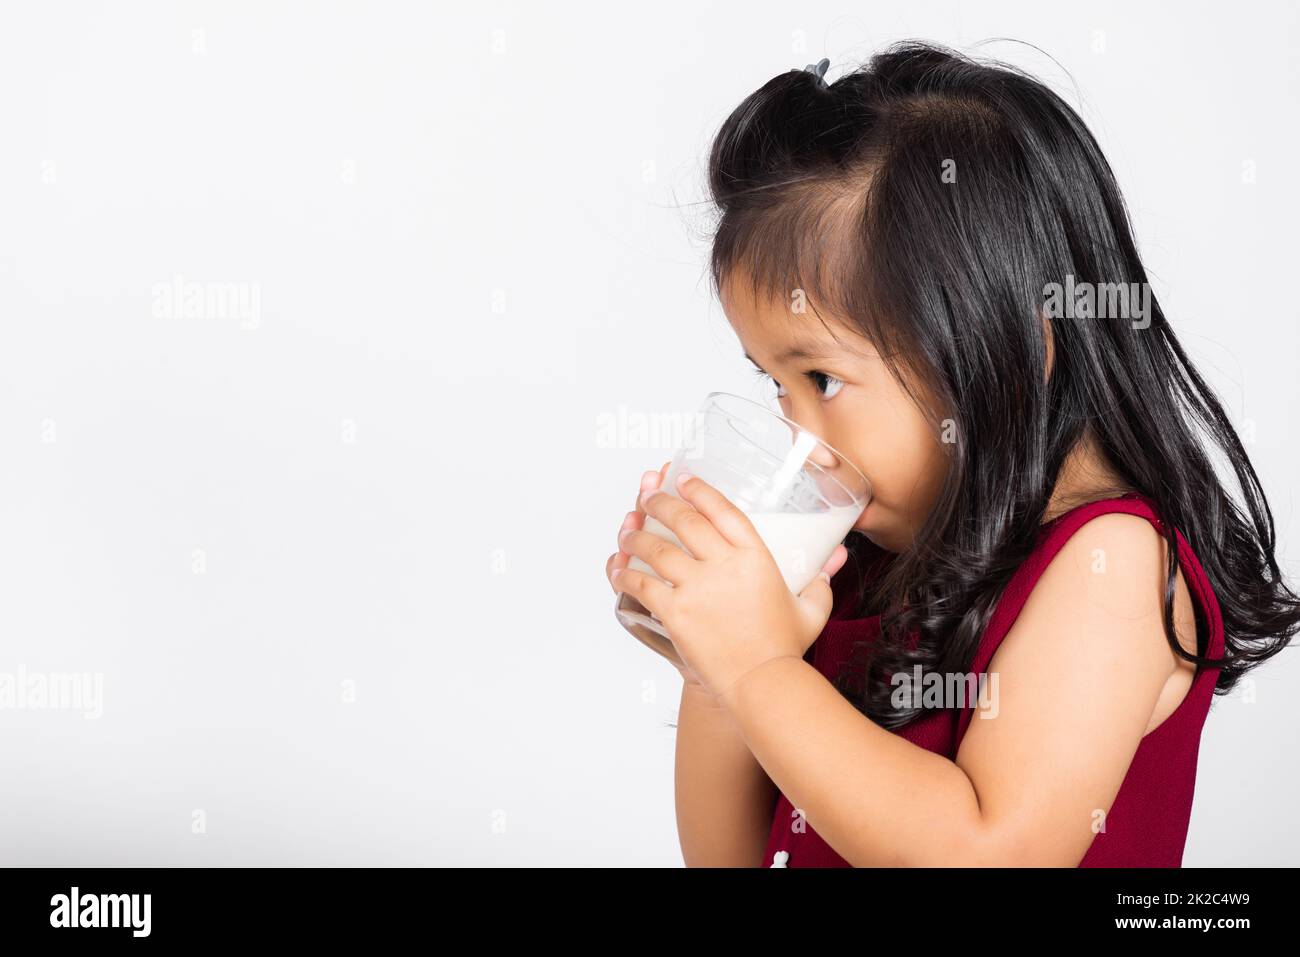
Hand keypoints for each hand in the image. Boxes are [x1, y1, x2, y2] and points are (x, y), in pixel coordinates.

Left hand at [611, 471, 849, 703]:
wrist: (761, 684)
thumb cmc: (785, 649)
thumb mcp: (811, 609)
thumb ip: (821, 579)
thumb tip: (836, 557)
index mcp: (754, 557)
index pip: (722, 510)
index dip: (699, 490)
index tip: (683, 479)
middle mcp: (723, 565)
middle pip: (684, 520)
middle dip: (660, 502)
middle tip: (647, 494)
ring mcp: (696, 587)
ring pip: (656, 548)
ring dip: (636, 534)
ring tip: (627, 528)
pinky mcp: (675, 612)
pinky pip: (641, 584)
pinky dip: (624, 572)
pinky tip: (616, 566)